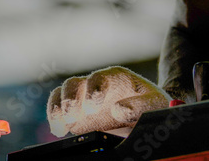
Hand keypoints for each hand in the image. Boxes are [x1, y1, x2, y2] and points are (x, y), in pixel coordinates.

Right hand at [46, 66, 169, 136]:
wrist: (148, 114)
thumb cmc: (153, 105)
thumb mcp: (154, 103)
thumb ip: (139, 106)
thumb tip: (118, 110)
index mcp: (115, 78)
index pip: (98, 78)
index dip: (93, 91)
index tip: (93, 107)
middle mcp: (95, 85)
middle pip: (74, 84)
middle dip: (69, 100)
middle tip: (73, 117)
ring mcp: (83, 98)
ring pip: (62, 95)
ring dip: (57, 108)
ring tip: (62, 126)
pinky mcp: (77, 114)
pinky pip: (58, 110)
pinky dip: (55, 119)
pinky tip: (59, 131)